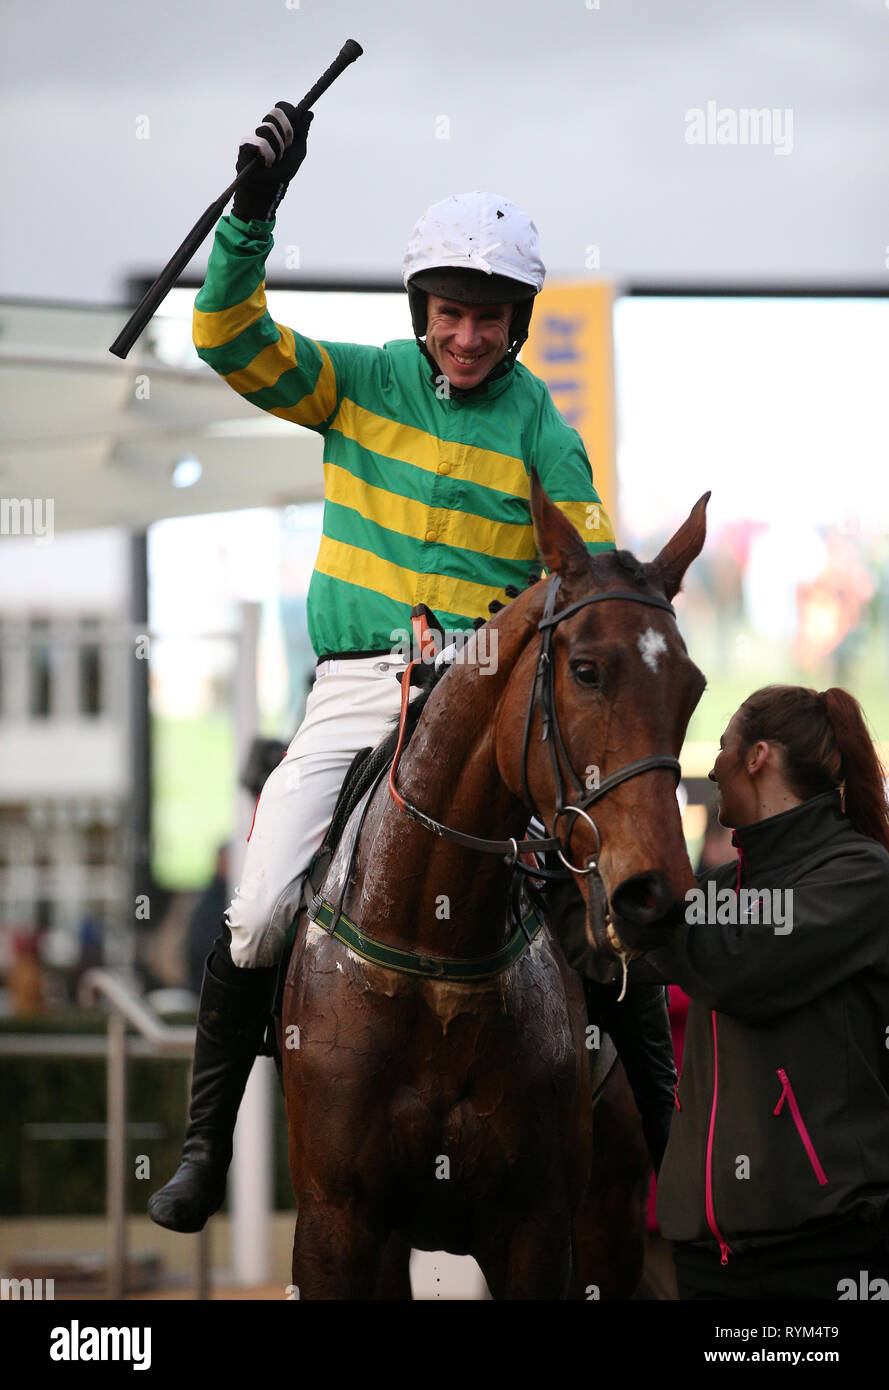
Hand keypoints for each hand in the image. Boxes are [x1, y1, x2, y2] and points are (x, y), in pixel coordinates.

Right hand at [231, 102, 312, 223]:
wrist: (266, 192)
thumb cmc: (281, 174)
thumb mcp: (297, 153)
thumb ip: (302, 133)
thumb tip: (309, 113)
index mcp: (278, 128)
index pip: (282, 108)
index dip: (289, 114)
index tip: (294, 130)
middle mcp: (265, 128)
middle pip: (276, 113)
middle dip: (286, 133)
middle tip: (285, 149)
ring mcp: (254, 135)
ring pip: (268, 128)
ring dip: (277, 149)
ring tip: (274, 161)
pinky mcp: (245, 145)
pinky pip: (260, 143)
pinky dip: (268, 155)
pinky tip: (266, 163)